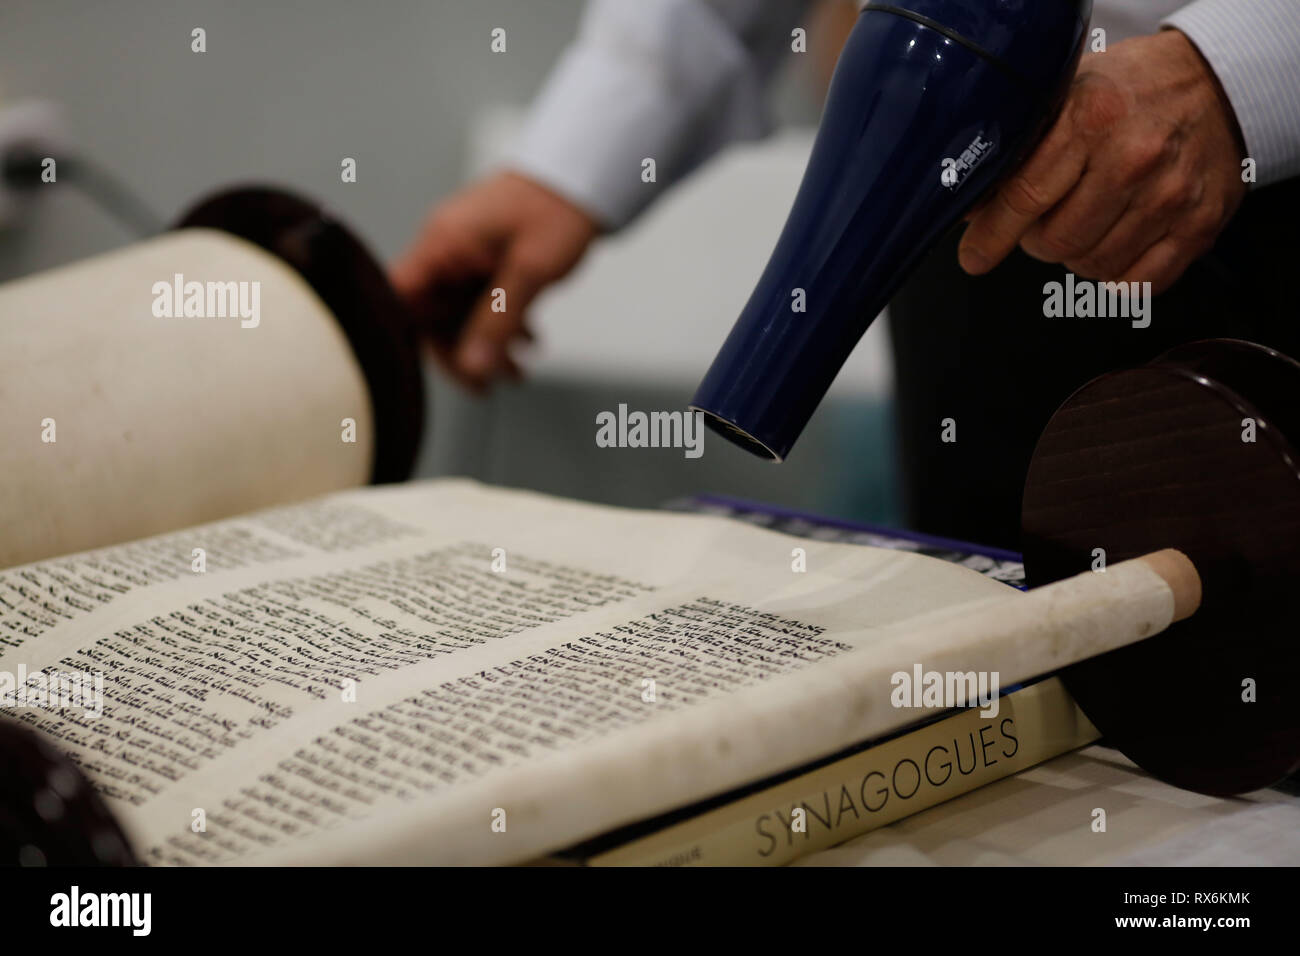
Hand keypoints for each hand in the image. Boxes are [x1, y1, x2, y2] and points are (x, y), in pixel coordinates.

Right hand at [391, 171, 599, 390]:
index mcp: (442, 244)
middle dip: (461, 352)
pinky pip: (482, 302)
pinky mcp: (486, 260)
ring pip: (460, 313)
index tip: (446, 367)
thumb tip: (473, 368)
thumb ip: (497, 322)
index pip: (402, 299)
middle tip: (490, 385)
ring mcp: (466, 255)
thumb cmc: (557, 209)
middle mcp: (446, 249)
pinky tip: (529, 342)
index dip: (413, 337)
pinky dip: (502, 326)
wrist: (586, 175)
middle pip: (431, 314)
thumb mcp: (530, 273)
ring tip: (518, 372)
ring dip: (487, 345)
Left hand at [958, 29, 1247, 293]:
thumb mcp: (1069, 95)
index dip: (992, 236)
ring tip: (1085, 223)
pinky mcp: (1199, 224)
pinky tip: (1115, 245)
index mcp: (1093, 119)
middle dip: (1037, 241)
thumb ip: (1021, 149)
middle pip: (1056, 242)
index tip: (974, 257)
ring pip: (1094, 267)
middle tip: (1044, 221)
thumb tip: (971, 208)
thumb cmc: (1133, 90)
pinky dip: (1117, 276)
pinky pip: (1139, 283)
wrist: (1217, 82)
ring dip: (1077, 256)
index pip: (1025, 197)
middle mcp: (1135, 159)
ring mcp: (1171, 196)